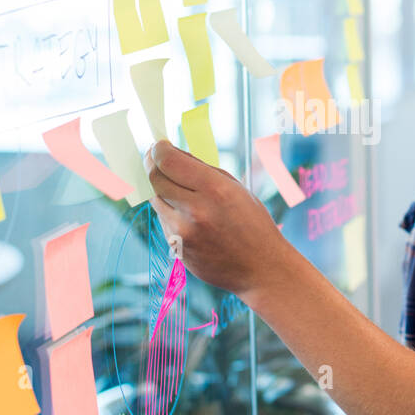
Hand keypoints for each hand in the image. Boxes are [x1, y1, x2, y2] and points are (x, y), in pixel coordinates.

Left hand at [142, 139, 291, 298]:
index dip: (158, 150)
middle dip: (153, 165)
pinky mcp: (177, 248)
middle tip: (154, 159)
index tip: (158, 146)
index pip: (168, 161)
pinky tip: (190, 218)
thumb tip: (174, 154)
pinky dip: (170, 213)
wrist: (261, 268)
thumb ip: (203, 171)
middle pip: (156, 178)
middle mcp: (195, 210)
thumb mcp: (236, 189)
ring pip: (157, 200)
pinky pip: (164, 221)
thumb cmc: (253, 225)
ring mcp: (183, 232)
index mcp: (215, 189)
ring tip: (181, 191)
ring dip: (163, 190)